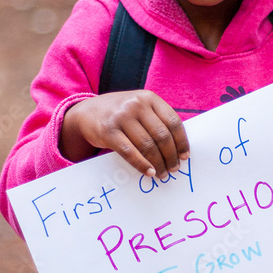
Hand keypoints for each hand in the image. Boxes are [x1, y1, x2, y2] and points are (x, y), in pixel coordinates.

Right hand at [60, 91, 189, 176]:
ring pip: (147, 146)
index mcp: (149, 98)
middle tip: (174, 168)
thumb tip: (178, 146)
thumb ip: (157, 119)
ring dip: (158, 163)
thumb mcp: (140, 107)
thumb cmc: (120, 113)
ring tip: (163, 174)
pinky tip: (149, 172)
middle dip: (171, 156)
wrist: (87, 112)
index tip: (185, 156)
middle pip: (162, 136)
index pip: (173, 121)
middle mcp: (136, 104)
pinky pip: (130, 152)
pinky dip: (142, 165)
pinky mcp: (108, 131)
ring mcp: (121, 117)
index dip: (181, 141)